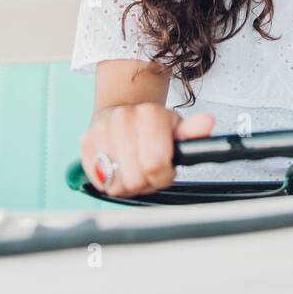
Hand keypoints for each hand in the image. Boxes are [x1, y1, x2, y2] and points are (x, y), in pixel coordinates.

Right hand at [80, 104, 214, 196]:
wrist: (121, 109)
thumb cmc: (152, 126)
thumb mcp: (176, 128)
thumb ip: (192, 131)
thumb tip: (207, 123)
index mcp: (150, 114)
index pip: (156, 166)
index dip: (162, 177)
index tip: (163, 170)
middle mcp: (124, 118)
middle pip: (135, 179)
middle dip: (144, 182)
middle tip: (146, 170)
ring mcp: (101, 129)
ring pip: (114, 184)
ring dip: (126, 183)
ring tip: (132, 168)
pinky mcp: (85, 141)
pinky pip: (97, 179)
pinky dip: (108, 180)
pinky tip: (116, 167)